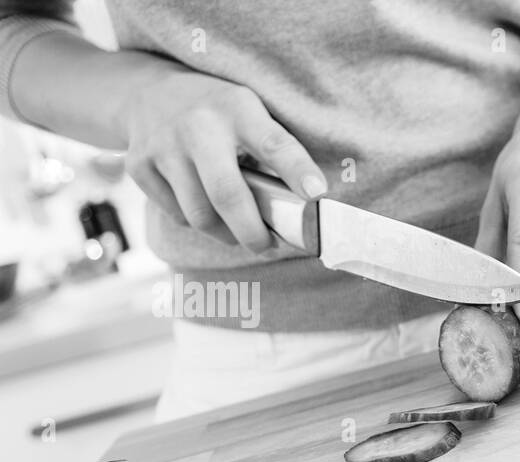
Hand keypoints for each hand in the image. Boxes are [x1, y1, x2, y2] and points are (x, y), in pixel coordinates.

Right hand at [117, 68, 325, 251]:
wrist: (147, 93)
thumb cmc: (218, 113)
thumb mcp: (250, 113)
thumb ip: (275, 151)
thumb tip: (306, 204)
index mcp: (237, 109)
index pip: (272, 143)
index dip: (296, 170)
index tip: (316, 194)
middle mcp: (197, 126)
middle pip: (227, 195)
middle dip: (253, 233)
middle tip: (269, 247)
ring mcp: (163, 147)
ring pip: (200, 216)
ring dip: (227, 234)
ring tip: (241, 232)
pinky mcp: (139, 166)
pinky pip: (178, 215)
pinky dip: (198, 223)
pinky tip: (208, 211)